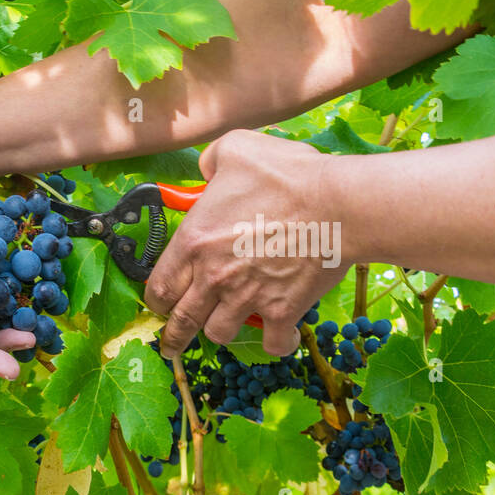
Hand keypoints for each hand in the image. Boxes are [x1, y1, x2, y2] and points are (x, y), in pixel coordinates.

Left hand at [144, 130, 350, 357]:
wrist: (336, 203)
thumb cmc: (288, 175)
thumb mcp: (236, 149)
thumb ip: (211, 161)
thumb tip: (206, 172)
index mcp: (195, 241)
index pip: (159, 286)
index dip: (157, 298)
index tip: (161, 303)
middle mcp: (214, 276)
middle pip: (182, 321)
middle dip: (174, 336)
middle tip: (172, 344)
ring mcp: (247, 297)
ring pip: (220, 334)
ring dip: (225, 331)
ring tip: (233, 324)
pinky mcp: (282, 311)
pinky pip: (272, 343)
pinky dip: (277, 343)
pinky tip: (283, 335)